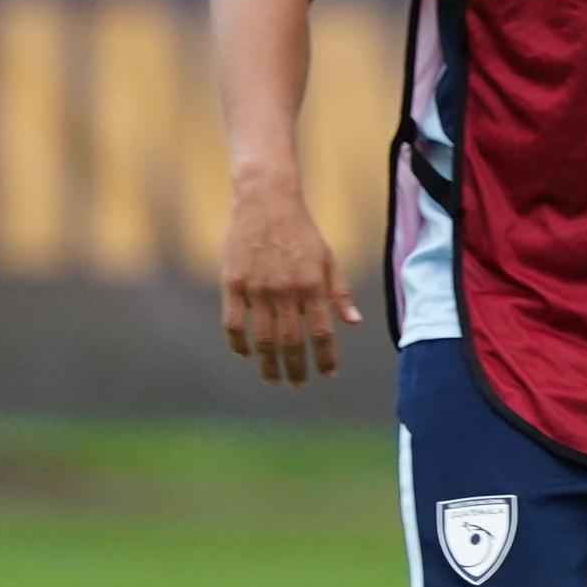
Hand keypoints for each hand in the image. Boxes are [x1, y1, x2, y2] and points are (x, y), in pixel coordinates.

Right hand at [218, 181, 357, 383]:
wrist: (265, 201)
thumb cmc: (301, 232)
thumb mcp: (327, 259)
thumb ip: (339, 292)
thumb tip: (353, 323)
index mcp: (313, 285)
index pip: (322, 333)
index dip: (326, 359)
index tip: (328, 376)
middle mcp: (286, 291)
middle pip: (291, 342)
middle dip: (296, 369)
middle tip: (298, 384)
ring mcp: (258, 289)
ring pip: (263, 339)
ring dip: (269, 364)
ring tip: (273, 379)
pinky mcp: (233, 284)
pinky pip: (234, 324)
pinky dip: (239, 343)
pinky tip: (246, 354)